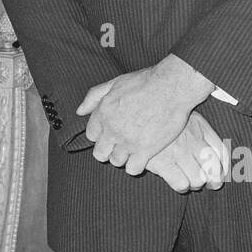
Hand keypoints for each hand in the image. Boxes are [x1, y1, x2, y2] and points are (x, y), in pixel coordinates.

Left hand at [76, 54, 213, 173]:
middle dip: (107, 150)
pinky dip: (135, 166)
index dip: (101, 134)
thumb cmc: (145, 82)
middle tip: (119, 145)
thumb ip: (94, 97)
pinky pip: (133, 169)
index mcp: (103, 113)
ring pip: (116, 162)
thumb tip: (80, 111)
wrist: (172, 86)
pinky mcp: (146, 150)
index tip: (111, 132)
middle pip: (100, 153)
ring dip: (122, 157)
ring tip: (131, 150)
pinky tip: (141, 157)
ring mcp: (128, 141)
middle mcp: (112, 129)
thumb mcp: (115, 83)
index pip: (92, 135)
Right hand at [147, 112, 228, 192]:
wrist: (134, 111)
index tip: (220, 174)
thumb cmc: (158, 113)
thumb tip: (216, 152)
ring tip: (188, 181)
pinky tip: (176, 181)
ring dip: (195, 183)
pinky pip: (181, 184)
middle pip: (213, 169)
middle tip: (207, 183)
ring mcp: (178, 151)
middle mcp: (192, 139)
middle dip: (213, 180)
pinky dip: (182, 186)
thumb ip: (200, 128)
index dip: (223, 167)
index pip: (221, 151)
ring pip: (199, 179)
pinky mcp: (163, 162)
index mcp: (199, 126)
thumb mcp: (182, 113)